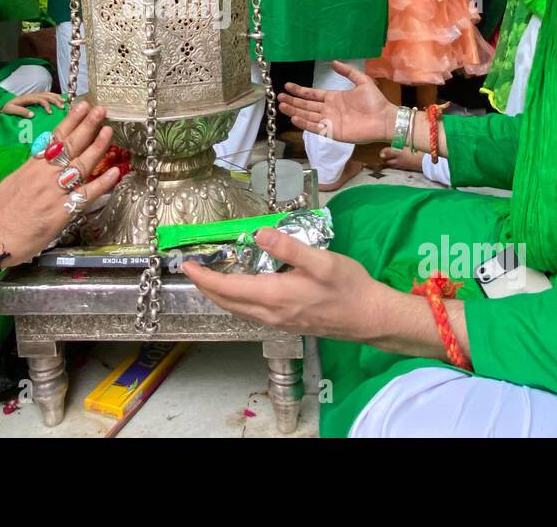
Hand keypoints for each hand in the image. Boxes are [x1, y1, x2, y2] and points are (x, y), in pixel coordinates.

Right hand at [0, 101, 120, 266]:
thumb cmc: (1, 212)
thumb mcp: (13, 181)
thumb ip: (30, 169)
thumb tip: (41, 159)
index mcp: (32, 166)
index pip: (55, 139)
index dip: (70, 121)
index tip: (82, 106)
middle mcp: (45, 175)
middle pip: (70, 145)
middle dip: (87, 125)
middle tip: (100, 110)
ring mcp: (55, 191)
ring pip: (81, 164)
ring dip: (97, 146)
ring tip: (108, 131)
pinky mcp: (63, 210)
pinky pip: (87, 194)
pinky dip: (102, 183)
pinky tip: (114, 172)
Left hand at [1, 91, 66, 117]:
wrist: (2, 103)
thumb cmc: (6, 107)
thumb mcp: (11, 110)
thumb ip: (21, 111)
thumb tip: (33, 115)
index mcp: (27, 98)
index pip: (40, 99)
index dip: (46, 105)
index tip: (50, 113)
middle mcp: (32, 95)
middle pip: (46, 95)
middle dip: (55, 100)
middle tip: (62, 107)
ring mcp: (34, 95)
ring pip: (47, 94)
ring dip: (56, 97)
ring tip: (64, 102)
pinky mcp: (35, 97)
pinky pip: (46, 94)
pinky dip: (53, 96)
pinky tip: (59, 99)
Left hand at [182, 228, 392, 341]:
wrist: (369, 317)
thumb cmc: (348, 287)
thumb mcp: (321, 260)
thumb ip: (289, 247)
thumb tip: (259, 233)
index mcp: (274, 296)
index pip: (227, 288)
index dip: (204, 277)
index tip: (186, 265)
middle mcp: (270, 313)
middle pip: (226, 303)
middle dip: (205, 287)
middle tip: (192, 270)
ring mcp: (278, 322)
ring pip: (237, 311)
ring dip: (219, 296)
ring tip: (210, 279)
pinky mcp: (287, 324)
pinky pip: (250, 314)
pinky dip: (235, 302)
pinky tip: (240, 292)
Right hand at [278, 61, 393, 144]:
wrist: (384, 119)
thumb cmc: (375, 101)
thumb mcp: (362, 81)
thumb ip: (347, 72)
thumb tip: (333, 62)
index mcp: (334, 98)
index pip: (312, 94)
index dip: (300, 91)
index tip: (287, 86)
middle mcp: (329, 110)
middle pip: (306, 105)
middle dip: (293, 101)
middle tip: (279, 97)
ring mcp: (330, 121)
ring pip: (307, 115)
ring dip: (294, 111)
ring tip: (281, 106)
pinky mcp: (333, 132)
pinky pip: (315, 128)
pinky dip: (304, 124)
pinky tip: (294, 118)